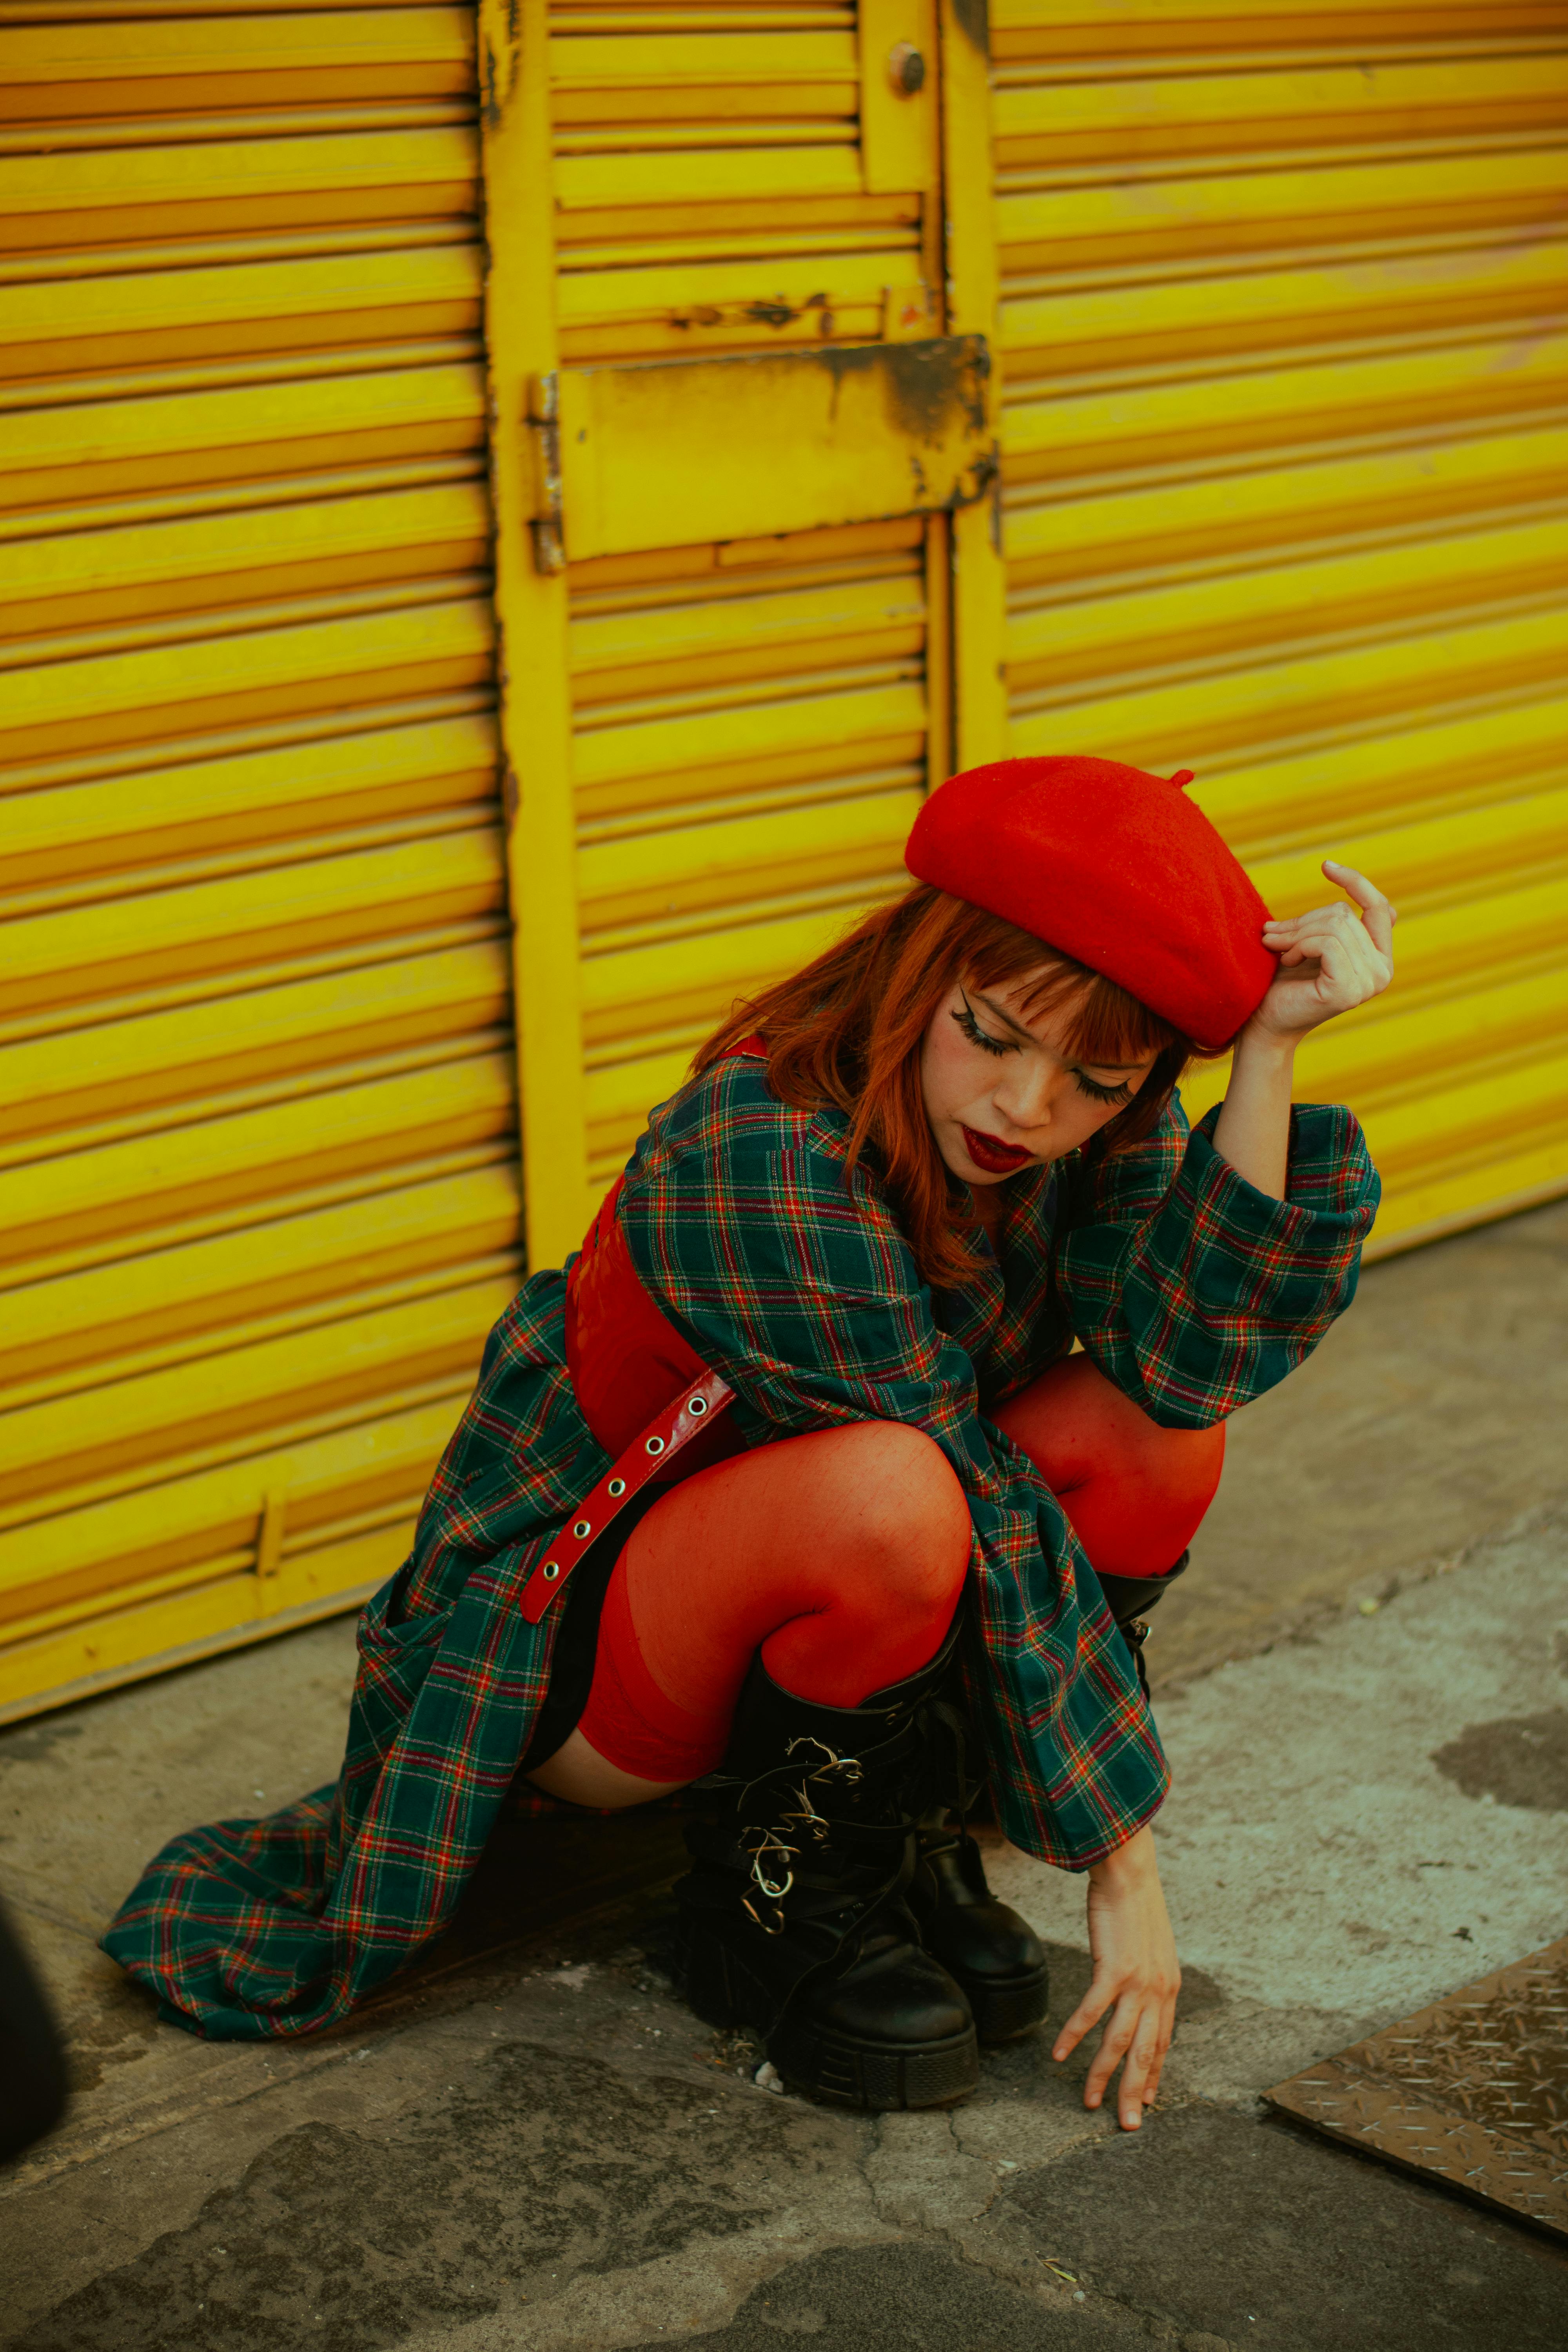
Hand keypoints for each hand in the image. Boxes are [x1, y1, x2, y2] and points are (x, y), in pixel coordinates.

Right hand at [1052, 1824, 1179, 2130]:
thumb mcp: (1153, 1949)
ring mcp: (1137, 1982)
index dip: (1153, 2074)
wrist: (1130, 1872)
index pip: (1162, 2043)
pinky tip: (1059, 2054)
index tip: (1145, 2100)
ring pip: (1120, 2041)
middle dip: (1135, 2093)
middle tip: (1126, 2124)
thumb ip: (1149, 1977)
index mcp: (1168, 1988)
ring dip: (1103, 2075)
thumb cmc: (1136, 1907)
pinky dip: (1075, 2036)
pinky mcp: (1114, 1970)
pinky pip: (1092, 2012)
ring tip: (1090, 2101)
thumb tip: (1140, 1997)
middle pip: (1146, 2053)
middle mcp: (1158, 1991)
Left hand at [1252, 861, 1394, 1041]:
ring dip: (1296, 933)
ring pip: (1334, 926)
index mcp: (1380, 958)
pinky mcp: (1348, 990)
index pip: (1379, 907)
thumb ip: (1334, 920)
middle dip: (1303, 920)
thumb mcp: (1312, 941)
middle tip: (1273, 934)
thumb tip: (1345, 875)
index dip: (1355, 882)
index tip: (1326, 866)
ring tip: (1278, 948)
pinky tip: (1287, 961)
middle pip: (1345, 914)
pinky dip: (1299, 946)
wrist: (1265, 1020)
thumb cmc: (1284, 980)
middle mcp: (1382, 971)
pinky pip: (1326, 944)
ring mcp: (1369, 982)